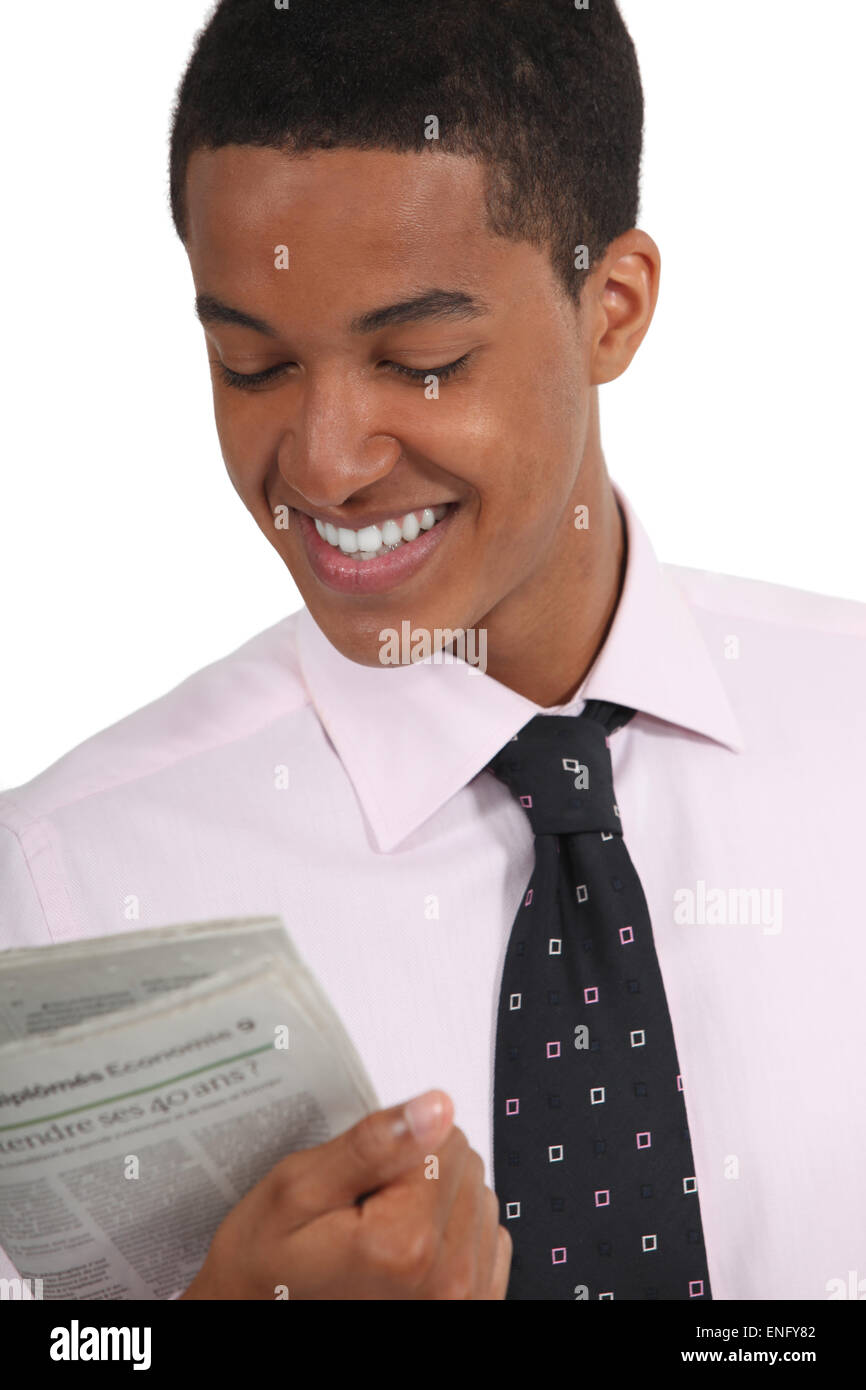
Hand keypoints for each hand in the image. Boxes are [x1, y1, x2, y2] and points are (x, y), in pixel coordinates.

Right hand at [180, 1089, 510, 1299]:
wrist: (254, 1319)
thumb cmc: (269, 1268)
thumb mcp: (298, 1190)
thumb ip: (372, 1144)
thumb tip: (435, 1107)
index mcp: (405, 1243)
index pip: (444, 1135)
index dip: (397, 1148)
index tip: (360, 1182)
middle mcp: (447, 1280)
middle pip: (465, 1166)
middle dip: (418, 1176)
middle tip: (363, 1209)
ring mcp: (465, 1301)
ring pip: (478, 1198)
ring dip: (437, 1206)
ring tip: (382, 1235)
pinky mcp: (475, 1307)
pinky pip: (490, 1239)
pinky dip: (454, 1236)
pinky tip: (411, 1254)